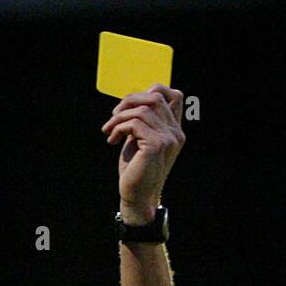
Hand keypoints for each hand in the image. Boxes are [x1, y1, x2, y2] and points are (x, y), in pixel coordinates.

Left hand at [101, 84, 184, 222]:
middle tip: (114, 115)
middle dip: (129, 100)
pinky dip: (118, 127)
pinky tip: (112, 139)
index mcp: (174, 131)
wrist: (136, 195)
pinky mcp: (157, 145)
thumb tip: (133, 98)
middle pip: (156, 97)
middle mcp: (176, 134)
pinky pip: (134, 123)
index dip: (154, 89)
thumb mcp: (139, 138)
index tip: (132, 104)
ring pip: (142, 110)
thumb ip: (142, 120)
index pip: (175, 96)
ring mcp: (168, 139)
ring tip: (109, 130)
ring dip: (119, 117)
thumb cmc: (136, 169)